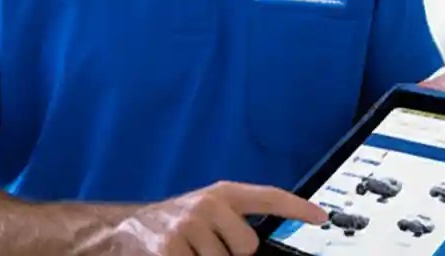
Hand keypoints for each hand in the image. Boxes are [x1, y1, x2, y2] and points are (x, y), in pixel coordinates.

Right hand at [110, 181, 327, 255]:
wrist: (123, 231)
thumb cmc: (173, 226)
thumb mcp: (205, 214)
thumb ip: (234, 223)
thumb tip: (255, 245)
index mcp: (221, 194)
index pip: (267, 196)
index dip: (297, 207)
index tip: (321, 217)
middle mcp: (207, 205)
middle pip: (246, 247)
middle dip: (230, 254)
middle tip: (206, 248)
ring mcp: (188, 225)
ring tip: (188, 252)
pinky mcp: (171, 248)